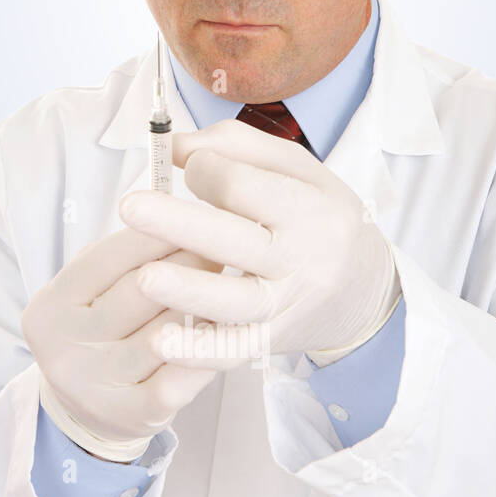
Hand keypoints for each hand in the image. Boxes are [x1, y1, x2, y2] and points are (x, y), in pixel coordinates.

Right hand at [21, 226, 223, 462]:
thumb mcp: (90, 290)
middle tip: (228, 245)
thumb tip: (178, 214)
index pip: (108, 258)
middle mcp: (64, 344)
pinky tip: (229, 335)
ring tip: (235, 286)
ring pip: (164, 334)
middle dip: (189, 264)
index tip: (197, 214)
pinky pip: (179, 380)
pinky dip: (207, 354)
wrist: (83, 411)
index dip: (156, 233)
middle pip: (139, 292)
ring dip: (205, 308)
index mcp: (51, 304)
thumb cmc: (97, 331)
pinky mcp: (128, 415)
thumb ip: (120, 257)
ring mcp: (94, 383)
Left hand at [118, 118, 400, 367]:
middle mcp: (301, 260)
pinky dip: (199, 351)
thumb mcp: (294, 169)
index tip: (192, 168)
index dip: (207, 171)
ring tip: (142, 279)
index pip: (246, 187)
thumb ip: (233, 146)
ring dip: (187, 292)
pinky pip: (235, 350)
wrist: (364, 289)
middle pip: (237, 241)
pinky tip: (160, 342)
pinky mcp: (271, 342)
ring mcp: (286, 306)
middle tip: (130, 207)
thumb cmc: (316, 216)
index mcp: (309, 208)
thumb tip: (174, 146)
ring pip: (235, 302)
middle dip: (180, 224)